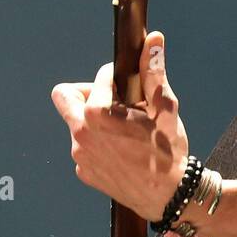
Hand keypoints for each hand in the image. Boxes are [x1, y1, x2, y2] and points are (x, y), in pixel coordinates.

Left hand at [50, 30, 188, 221]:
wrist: (171, 197)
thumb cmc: (169, 151)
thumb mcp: (164, 108)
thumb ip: (153, 72)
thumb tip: (153, 40)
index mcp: (97, 114)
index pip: (99, 78)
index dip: (117, 77)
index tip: (130, 86)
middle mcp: (80, 134)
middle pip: (65, 96)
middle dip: (85, 92)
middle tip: (112, 100)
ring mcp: (79, 155)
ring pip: (77, 123)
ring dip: (96, 120)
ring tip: (125, 131)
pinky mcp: (83, 172)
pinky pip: (84, 147)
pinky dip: (99, 143)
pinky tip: (122, 150)